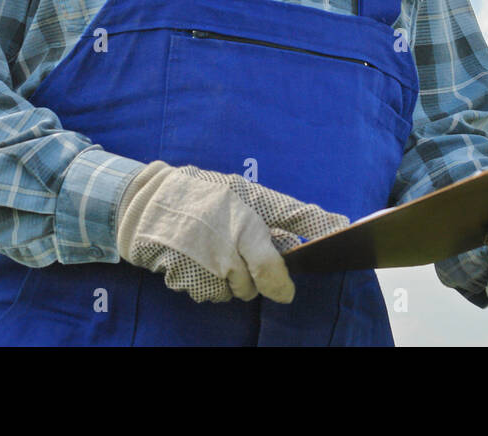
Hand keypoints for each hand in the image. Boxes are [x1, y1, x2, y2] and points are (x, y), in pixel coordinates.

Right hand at [115, 161, 349, 303]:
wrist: (146, 201)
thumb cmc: (206, 194)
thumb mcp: (252, 194)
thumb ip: (294, 215)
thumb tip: (341, 225)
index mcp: (245, 224)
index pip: (272, 271)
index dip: (282, 283)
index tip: (286, 288)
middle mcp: (224, 251)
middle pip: (253, 287)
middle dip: (252, 276)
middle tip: (238, 251)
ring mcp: (201, 270)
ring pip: (231, 293)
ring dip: (228, 279)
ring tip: (213, 249)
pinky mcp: (182, 282)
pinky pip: (207, 294)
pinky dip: (206, 282)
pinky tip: (196, 258)